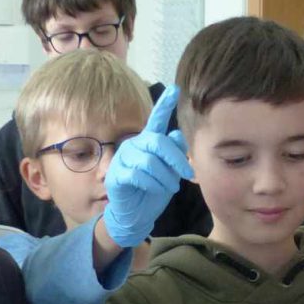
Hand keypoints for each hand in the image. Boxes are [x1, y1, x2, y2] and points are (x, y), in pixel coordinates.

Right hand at [102, 87, 193, 247]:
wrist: (137, 215)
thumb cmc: (155, 190)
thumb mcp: (171, 171)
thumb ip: (175, 153)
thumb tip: (178, 134)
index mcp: (148, 142)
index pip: (156, 120)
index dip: (164, 104)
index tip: (175, 88)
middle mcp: (133, 145)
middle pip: (157, 142)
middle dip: (176, 158)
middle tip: (187, 174)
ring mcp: (122, 160)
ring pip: (149, 161)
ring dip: (166, 177)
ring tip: (170, 187)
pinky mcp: (116, 176)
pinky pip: (138, 176)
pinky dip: (152, 185)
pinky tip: (155, 190)